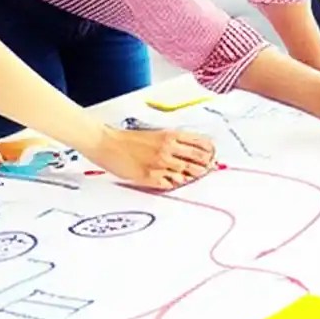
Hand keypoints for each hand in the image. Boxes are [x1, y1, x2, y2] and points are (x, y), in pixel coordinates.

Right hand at [83, 127, 215, 189]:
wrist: (107, 143)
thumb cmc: (129, 139)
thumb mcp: (157, 134)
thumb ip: (175, 142)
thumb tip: (193, 151)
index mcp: (171, 135)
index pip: (203, 144)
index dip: (211, 152)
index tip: (212, 157)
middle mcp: (168, 149)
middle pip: (199, 160)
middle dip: (206, 166)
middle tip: (206, 169)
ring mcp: (160, 164)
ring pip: (188, 174)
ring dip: (192, 176)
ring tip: (190, 176)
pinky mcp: (150, 177)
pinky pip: (171, 184)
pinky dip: (175, 183)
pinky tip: (172, 180)